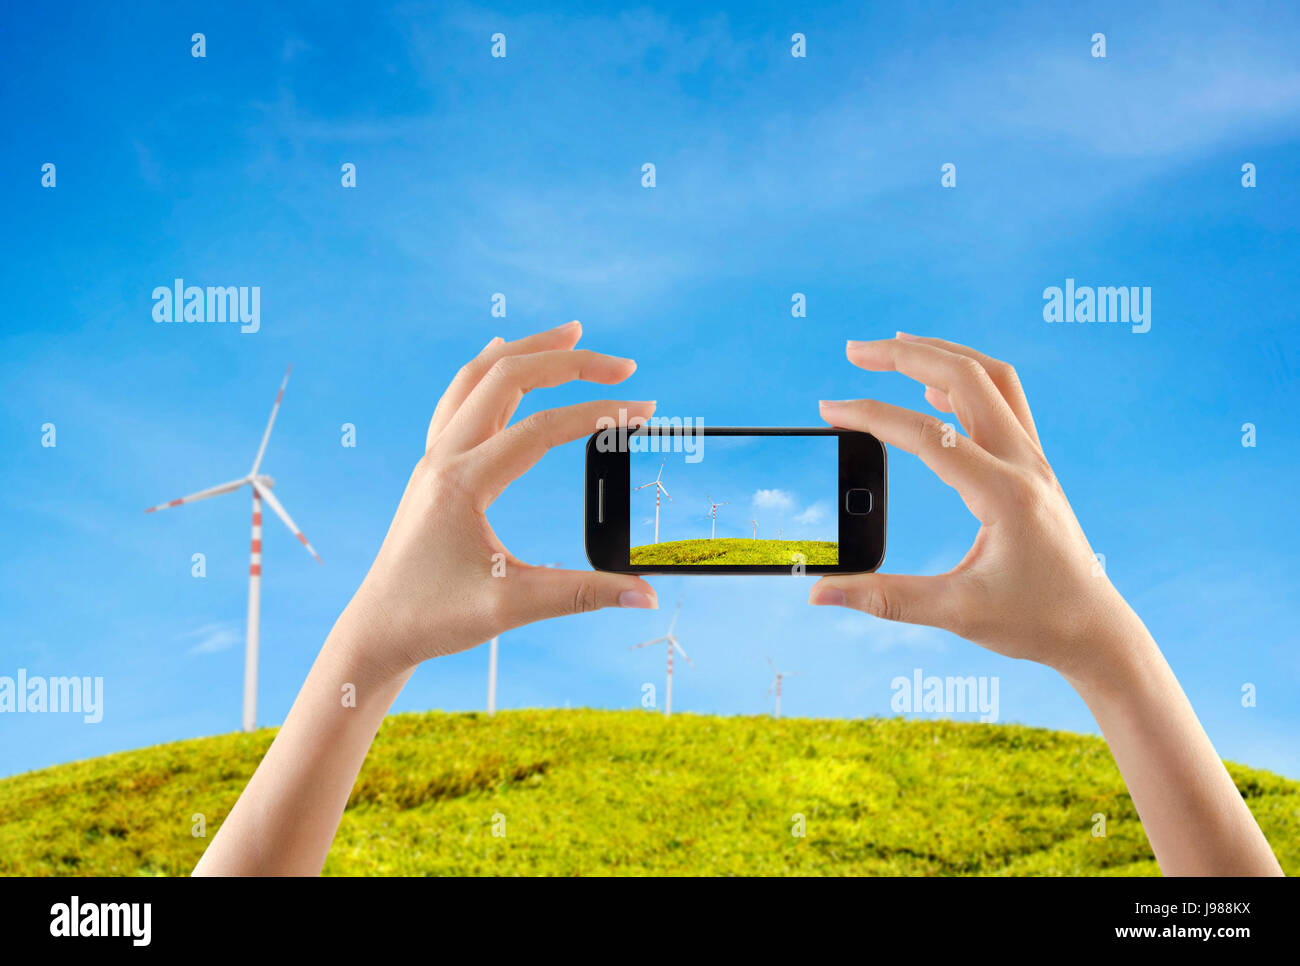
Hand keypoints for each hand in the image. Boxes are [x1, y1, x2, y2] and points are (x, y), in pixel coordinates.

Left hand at [347, 320, 658, 672]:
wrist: (377, 630)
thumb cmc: (434, 618)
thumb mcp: (512, 608)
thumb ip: (584, 594)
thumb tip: (646, 596)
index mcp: (462, 483)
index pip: (541, 429)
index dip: (598, 415)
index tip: (645, 411)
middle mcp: (443, 458)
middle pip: (507, 378)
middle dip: (569, 362)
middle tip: (624, 366)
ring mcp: (433, 458)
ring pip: (477, 377)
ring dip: (527, 350)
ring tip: (572, 334)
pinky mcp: (433, 467)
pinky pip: (458, 397)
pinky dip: (489, 368)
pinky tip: (503, 354)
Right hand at [811, 333, 1139, 681]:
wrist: (1097, 630)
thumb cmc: (1034, 622)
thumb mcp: (956, 613)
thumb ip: (884, 598)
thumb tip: (817, 593)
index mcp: (1004, 494)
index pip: (927, 433)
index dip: (871, 416)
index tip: (828, 409)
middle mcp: (1025, 463)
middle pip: (967, 376)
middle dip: (906, 355)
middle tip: (854, 350)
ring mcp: (1035, 460)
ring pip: (992, 377)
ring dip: (942, 353)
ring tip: (894, 347)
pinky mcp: (1035, 466)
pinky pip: (1004, 400)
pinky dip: (966, 379)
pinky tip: (934, 386)